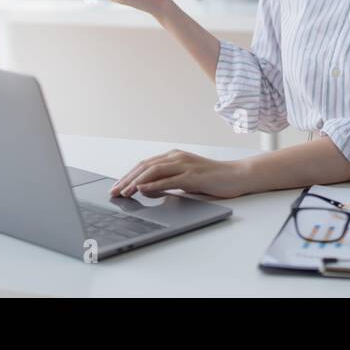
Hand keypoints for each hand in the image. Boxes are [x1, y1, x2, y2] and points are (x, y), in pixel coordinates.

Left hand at [109, 149, 253, 199]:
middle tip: (113, 192)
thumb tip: (144, 189)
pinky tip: (143, 190)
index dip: (128, 176)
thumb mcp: (184, 181)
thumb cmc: (211, 179)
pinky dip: (153, 184)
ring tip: (124, 192)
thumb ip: (165, 183)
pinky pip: (169, 179)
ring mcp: (185, 164)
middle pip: (145, 166)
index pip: (145, 165)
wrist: (236, 176)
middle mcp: (177, 157)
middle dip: (126, 179)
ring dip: (136, 181)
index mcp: (174, 157)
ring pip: (153, 170)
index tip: (116, 187)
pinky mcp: (193, 175)